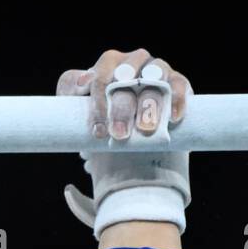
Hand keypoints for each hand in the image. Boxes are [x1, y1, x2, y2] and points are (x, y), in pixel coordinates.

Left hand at [57, 48, 193, 240]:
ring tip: (144, 131)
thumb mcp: (84, 138)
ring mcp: (153, 68)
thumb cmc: (108, 139)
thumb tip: (69, 186)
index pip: (94, 76)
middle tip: (118, 135)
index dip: (93, 100)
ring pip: (150, 75)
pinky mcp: (176, 81)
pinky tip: (171, 119)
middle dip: (118, 104)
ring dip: (146, 103)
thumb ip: (69, 141)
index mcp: (102, 69)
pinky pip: (178, 83)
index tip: (96, 131)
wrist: (138, 144)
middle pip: (120, 72)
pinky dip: (176, 98)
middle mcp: (128, 62)